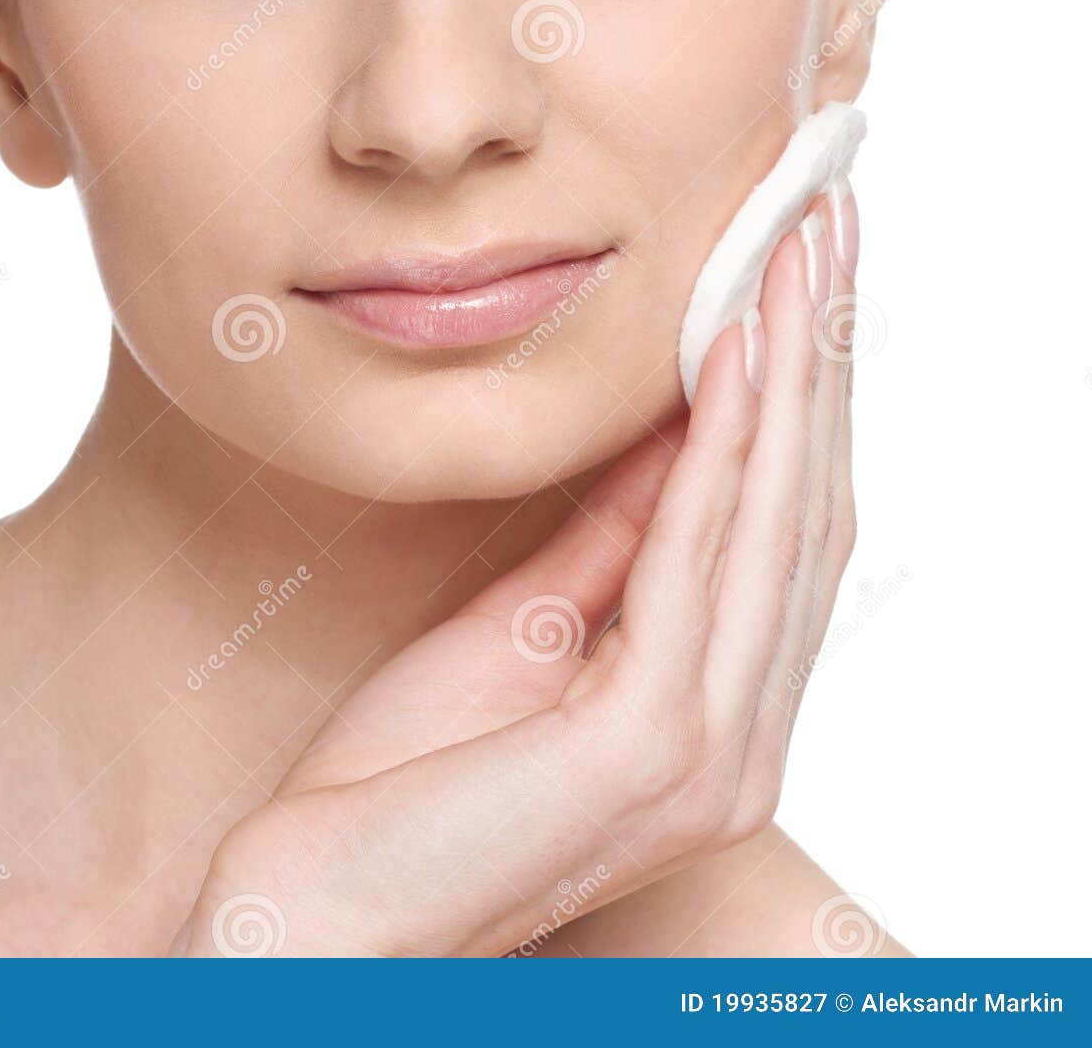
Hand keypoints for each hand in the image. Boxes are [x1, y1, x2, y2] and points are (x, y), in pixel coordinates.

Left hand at [172, 186, 858, 957]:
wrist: (317, 915)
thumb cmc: (403, 782)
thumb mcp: (522, 624)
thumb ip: (613, 540)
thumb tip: (672, 424)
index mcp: (717, 713)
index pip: (787, 529)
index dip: (806, 397)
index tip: (802, 274)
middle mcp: (743, 739)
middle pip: (808, 512)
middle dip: (820, 359)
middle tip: (827, 228)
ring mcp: (710, 753)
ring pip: (777, 524)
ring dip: (792, 376)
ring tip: (797, 255)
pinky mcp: (652, 750)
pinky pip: (700, 562)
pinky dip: (723, 447)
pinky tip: (732, 350)